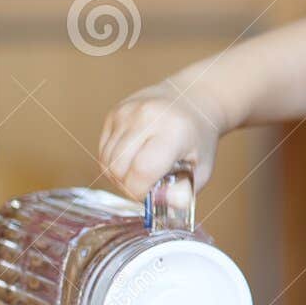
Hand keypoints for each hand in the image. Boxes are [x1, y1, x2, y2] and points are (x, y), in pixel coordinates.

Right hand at [98, 78, 224, 199]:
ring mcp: (126, 112)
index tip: (149, 197)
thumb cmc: (198, 138)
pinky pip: (103, 149)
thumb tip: (162, 206)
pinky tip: (132, 160)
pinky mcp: (114, 112)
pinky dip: (113, 162)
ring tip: (140, 174)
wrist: (192, 98)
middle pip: (118, 167)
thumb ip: (184, 191)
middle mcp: (146, 117)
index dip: (140, 192)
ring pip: (106, 160)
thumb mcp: (202, 168)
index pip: (142, 170)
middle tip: (146, 187)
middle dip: (128, 186)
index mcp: (172, 131)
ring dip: (118, 176)